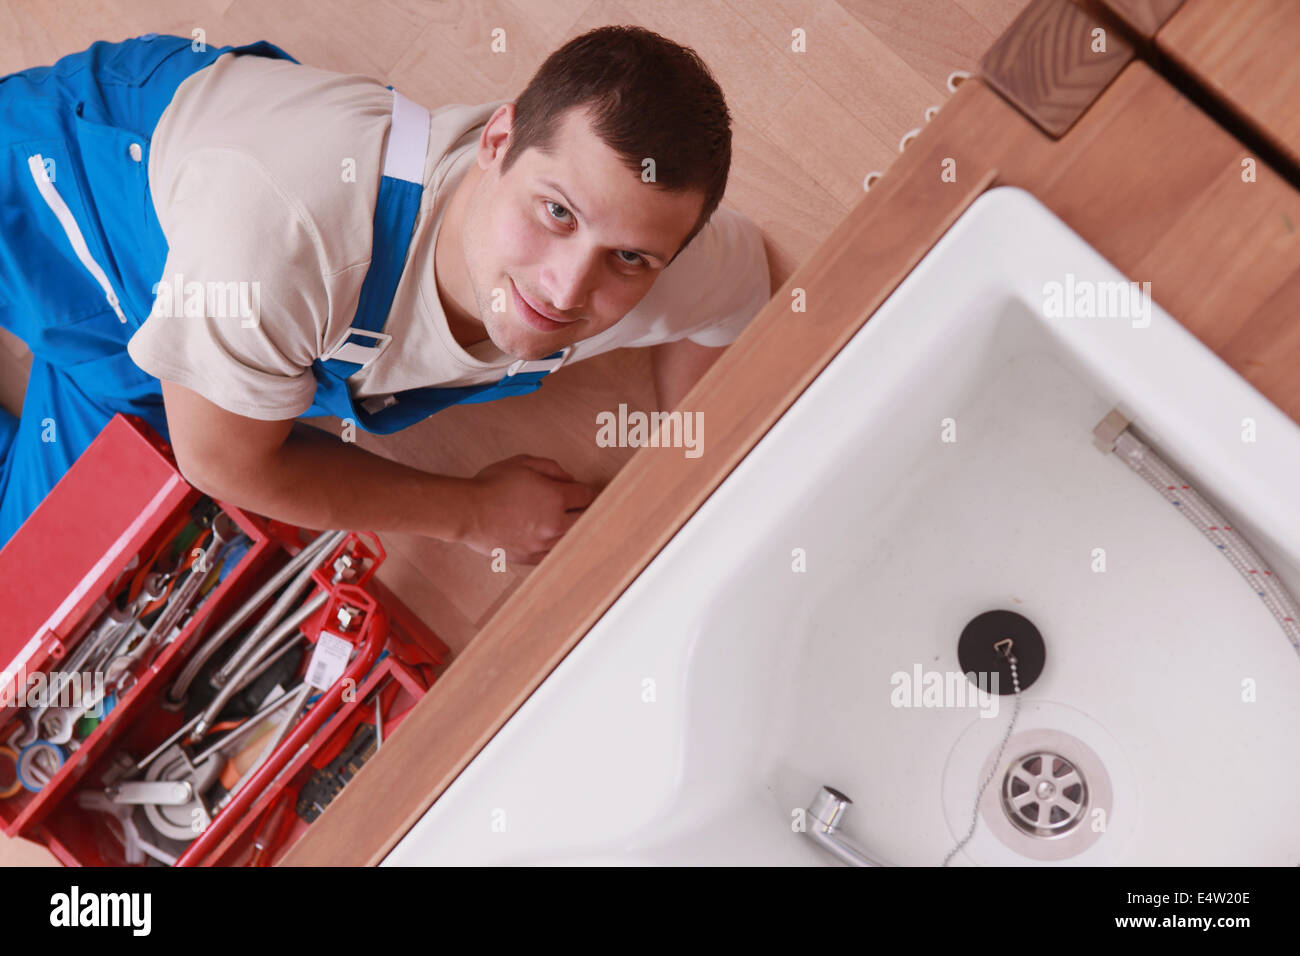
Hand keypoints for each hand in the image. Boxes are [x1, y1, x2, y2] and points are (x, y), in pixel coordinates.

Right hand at [461, 454, 596, 564]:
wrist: (467, 512)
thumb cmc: (491, 485)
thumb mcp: (523, 463)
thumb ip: (552, 468)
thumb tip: (569, 479)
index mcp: (556, 498)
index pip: (586, 496)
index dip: (584, 491)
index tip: (581, 491)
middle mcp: (554, 524)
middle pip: (585, 520)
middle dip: (583, 511)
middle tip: (577, 507)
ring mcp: (542, 544)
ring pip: (571, 540)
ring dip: (571, 530)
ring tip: (562, 523)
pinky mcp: (530, 557)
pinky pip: (552, 555)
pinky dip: (555, 546)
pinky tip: (550, 539)